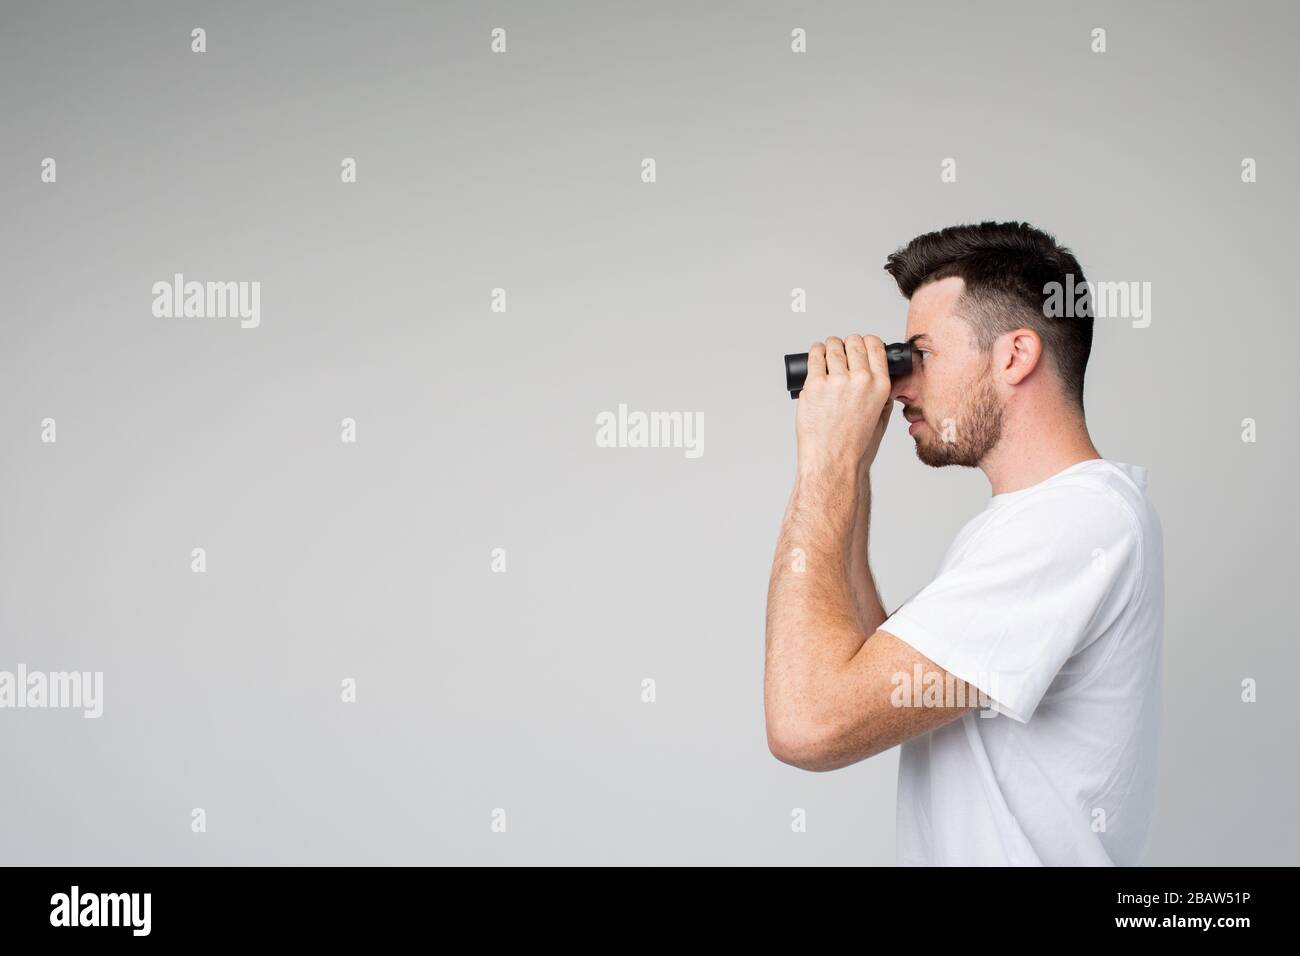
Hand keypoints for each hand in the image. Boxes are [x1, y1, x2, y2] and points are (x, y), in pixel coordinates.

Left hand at [795, 335, 893, 478]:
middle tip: (842, 349)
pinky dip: (815, 352)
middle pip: (854, 342)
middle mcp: (860, 380)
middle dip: (848, 343)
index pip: (875, 346)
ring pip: (833, 346)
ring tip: (828, 352)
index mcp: (880, 386)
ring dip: (830, 346)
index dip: (866, 342)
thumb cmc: (854, 447)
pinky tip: (816, 355)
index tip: (860, 345)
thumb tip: (879, 381)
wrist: (832, 462)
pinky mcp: (814, 385)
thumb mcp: (880, 420)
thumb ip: (883, 398)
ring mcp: (836, 382)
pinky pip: (814, 356)